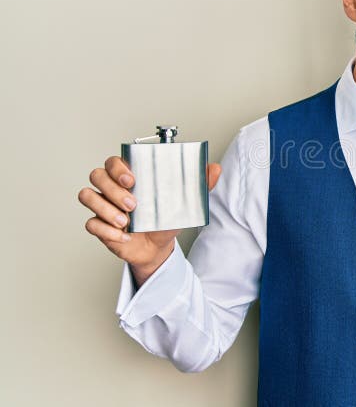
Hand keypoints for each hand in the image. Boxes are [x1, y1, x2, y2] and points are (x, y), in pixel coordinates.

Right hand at [78, 156, 221, 285]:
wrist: (158, 248)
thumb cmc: (166, 219)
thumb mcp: (184, 202)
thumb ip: (199, 184)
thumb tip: (214, 168)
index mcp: (130, 176)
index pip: (114, 161)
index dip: (118, 167)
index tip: (132, 179)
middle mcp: (112, 187)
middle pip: (97, 175)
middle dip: (113, 189)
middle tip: (134, 204)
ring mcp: (103, 205)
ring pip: (88, 195)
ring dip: (106, 209)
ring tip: (127, 221)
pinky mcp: (99, 225)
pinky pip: (90, 223)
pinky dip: (106, 230)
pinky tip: (124, 235)